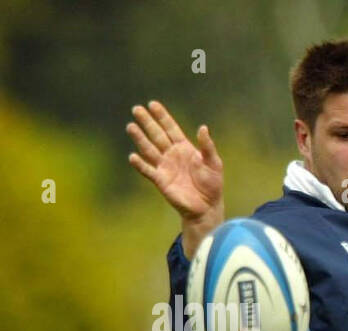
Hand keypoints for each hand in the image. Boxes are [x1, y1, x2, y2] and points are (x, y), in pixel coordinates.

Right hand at [126, 100, 224, 255]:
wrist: (207, 206)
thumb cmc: (212, 184)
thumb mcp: (214, 163)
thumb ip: (207, 146)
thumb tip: (203, 127)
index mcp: (184, 148)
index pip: (171, 128)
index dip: (162, 116)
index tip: (152, 104)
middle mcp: (172, 155)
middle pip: (157, 135)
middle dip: (147, 122)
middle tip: (136, 109)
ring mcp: (165, 167)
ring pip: (149, 149)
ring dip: (140, 139)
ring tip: (131, 126)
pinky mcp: (161, 180)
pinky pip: (148, 171)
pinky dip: (140, 164)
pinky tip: (133, 156)